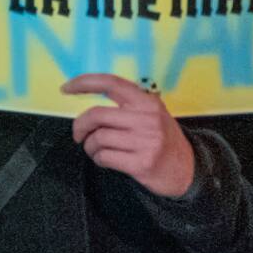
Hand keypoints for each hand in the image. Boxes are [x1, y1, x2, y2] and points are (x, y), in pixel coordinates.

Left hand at [63, 73, 196, 198]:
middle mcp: (147, 119)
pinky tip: (105, 160)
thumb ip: (127, 105)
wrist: (187, 170)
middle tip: (79, 134)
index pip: (111, 84)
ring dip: (90, 146)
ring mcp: (145, 142)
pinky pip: (103, 157)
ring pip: (97, 138)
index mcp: (147, 102)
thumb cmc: (162, 139)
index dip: (84, 82)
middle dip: (80, 126)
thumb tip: (87, 99)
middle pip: (96, 115)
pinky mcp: (141, 163)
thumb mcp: (152, 114)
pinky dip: (98, 159)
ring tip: (97, 150)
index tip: (65, 88)